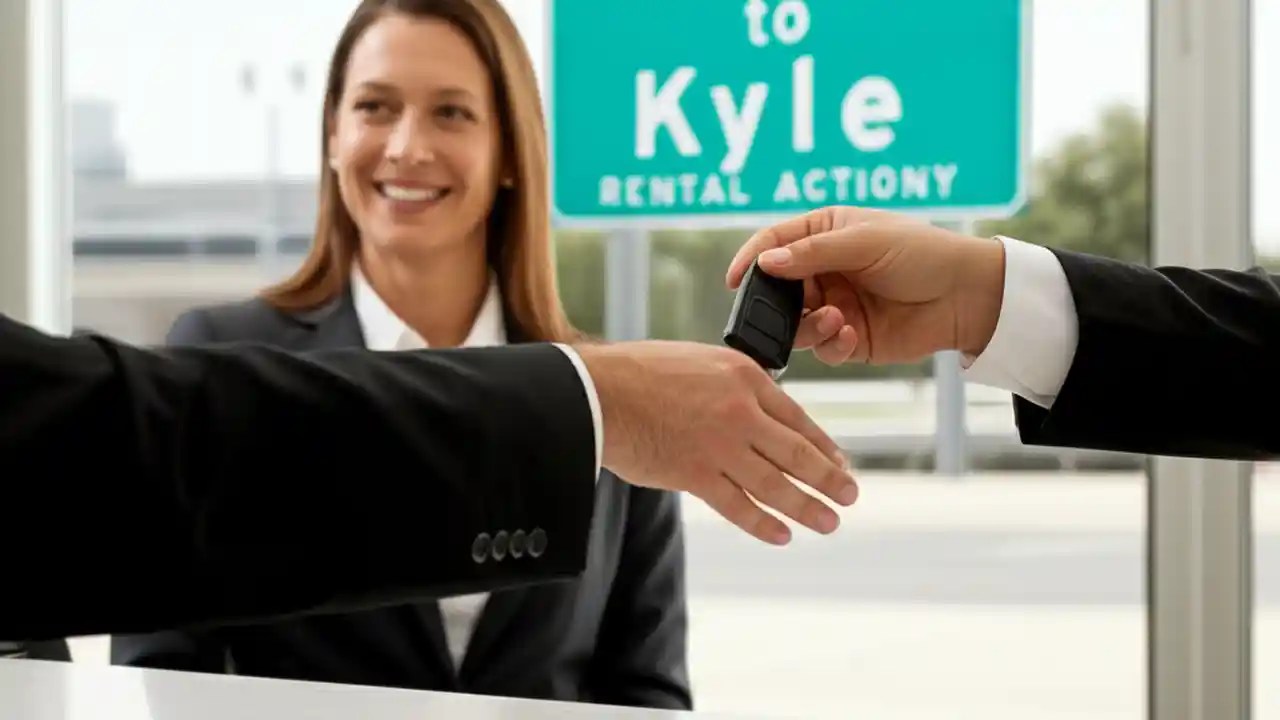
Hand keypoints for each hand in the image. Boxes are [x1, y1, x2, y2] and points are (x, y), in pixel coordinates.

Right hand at [576, 340, 857, 544]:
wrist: (599, 391)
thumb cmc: (639, 373)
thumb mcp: (699, 363)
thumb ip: (730, 387)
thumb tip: (748, 414)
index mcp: (744, 377)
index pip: (797, 417)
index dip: (823, 445)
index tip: (839, 462)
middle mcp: (741, 412)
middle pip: (798, 453)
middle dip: (829, 479)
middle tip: (850, 496)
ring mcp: (720, 446)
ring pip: (776, 484)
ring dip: (808, 507)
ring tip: (828, 522)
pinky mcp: (696, 474)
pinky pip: (739, 505)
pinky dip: (763, 523)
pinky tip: (781, 534)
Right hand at [726, 206, 1006, 364]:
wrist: (968, 296)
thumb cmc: (922, 254)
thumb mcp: (864, 242)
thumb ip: (812, 254)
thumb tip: (766, 263)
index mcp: (824, 234)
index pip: (775, 243)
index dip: (752, 259)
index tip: (735, 280)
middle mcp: (824, 270)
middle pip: (778, 289)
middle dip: (776, 304)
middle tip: (780, 313)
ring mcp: (834, 305)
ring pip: (796, 323)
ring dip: (808, 326)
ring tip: (834, 320)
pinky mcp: (849, 337)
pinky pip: (822, 347)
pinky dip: (829, 344)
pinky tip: (848, 334)